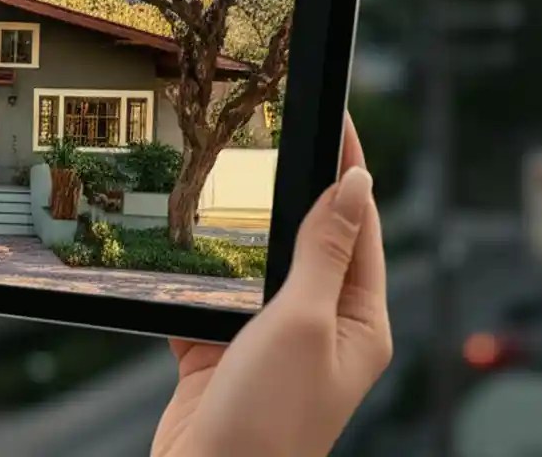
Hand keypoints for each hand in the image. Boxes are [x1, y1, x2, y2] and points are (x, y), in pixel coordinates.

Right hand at [152, 116, 390, 456]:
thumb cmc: (270, 422)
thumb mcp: (303, 323)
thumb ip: (323, 251)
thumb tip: (354, 184)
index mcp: (360, 321)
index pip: (360, 227)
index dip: (349, 169)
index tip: (337, 119)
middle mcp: (321, 329)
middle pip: (310, 242)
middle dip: (293, 191)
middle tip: (278, 134)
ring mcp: (271, 342)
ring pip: (258, 268)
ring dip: (242, 233)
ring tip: (228, 180)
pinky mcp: (223, 354)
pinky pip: (212, 300)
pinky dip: (198, 277)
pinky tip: (182, 252)